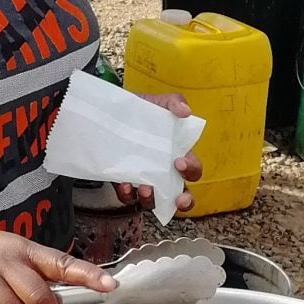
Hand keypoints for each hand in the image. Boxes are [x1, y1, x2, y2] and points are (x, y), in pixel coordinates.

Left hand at [111, 91, 202, 213]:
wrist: (110, 112)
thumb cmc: (141, 111)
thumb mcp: (159, 103)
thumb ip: (175, 102)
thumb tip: (185, 111)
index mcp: (177, 154)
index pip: (193, 169)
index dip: (191, 169)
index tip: (178, 163)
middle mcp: (164, 172)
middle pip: (181, 194)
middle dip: (184, 200)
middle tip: (178, 198)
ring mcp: (144, 179)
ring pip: (155, 201)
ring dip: (152, 200)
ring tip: (145, 189)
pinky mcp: (124, 183)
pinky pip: (129, 198)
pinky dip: (128, 195)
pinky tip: (124, 186)